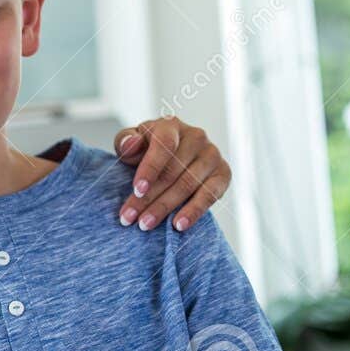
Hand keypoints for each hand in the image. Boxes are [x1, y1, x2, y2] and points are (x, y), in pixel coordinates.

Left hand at [112, 118, 231, 232]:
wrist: (172, 158)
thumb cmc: (146, 150)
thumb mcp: (131, 143)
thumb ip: (126, 142)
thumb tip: (130, 144)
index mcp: (171, 125)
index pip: (164, 146)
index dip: (150, 168)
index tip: (136, 190)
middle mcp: (196, 136)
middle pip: (172, 171)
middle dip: (148, 197)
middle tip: (130, 218)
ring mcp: (212, 154)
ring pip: (187, 185)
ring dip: (165, 208)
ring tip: (145, 224)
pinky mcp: (223, 173)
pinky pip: (210, 195)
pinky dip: (194, 211)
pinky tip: (178, 225)